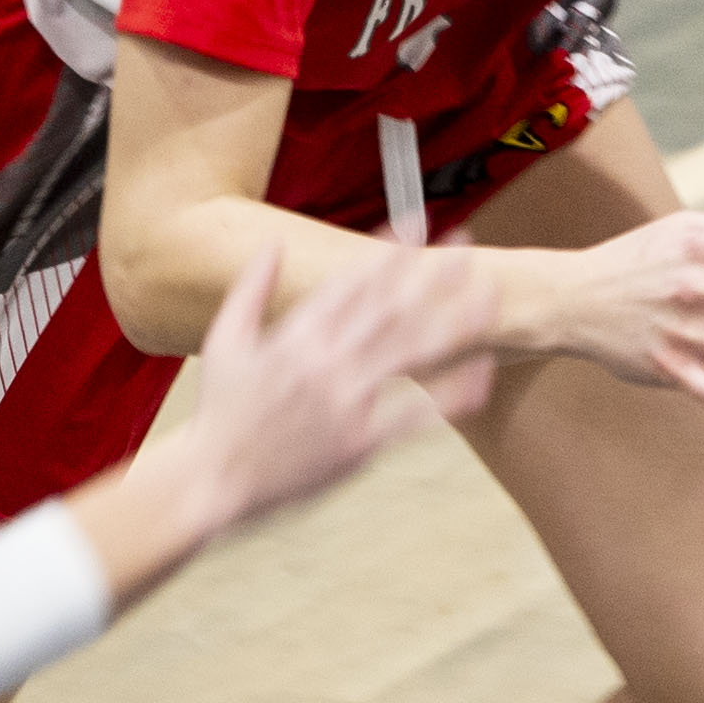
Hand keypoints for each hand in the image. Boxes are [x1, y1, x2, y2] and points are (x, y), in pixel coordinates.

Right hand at [168, 242, 499, 532]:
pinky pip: (415, 416)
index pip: (352, 280)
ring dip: (454, 321)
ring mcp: (346, 402)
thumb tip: (272, 245)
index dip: (389, 249)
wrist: (213, 479)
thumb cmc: (219, 411)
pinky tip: (482, 374)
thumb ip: (250, 289)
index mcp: (296, 335)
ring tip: (490, 297)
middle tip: (468, 244)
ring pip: (411, 353)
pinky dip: (451, 394)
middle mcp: (326, 362)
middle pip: (391, 307)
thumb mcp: (224, 340)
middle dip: (433, 272)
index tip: (418, 223)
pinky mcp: (359, 444)